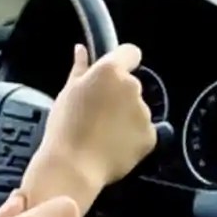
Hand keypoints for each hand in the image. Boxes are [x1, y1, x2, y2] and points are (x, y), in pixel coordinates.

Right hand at [38, 44, 155, 188]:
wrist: (73, 166)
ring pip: (137, 109)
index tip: (111, 75)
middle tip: (98, 112)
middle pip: (131, 85)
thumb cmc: (65, 126)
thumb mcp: (67, 92)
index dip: (123, 61)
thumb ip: (80, 68)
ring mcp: (144, 112)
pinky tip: (114, 146)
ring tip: (103, 133)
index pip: (130, 52)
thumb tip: (82, 50)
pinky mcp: (151, 136)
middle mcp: (132, 87)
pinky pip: (143, 131)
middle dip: (119, 95)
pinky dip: (132, 137)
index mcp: (110, 71)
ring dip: (126, 117)